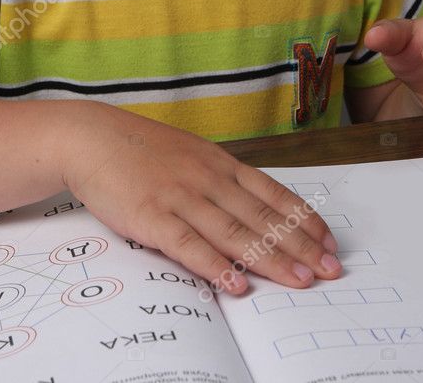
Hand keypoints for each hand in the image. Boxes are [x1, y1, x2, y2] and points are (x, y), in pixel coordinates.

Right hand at [61, 101, 342, 294]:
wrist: (92, 137)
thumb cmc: (141, 149)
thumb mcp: (191, 154)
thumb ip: (220, 180)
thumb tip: (253, 208)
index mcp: (220, 163)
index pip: (273, 194)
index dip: (304, 220)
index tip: (329, 242)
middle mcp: (208, 179)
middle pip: (262, 217)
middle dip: (301, 246)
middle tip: (330, 270)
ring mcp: (181, 197)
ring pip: (234, 233)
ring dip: (270, 260)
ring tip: (300, 281)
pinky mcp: (151, 216)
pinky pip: (188, 245)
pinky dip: (214, 266)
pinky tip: (236, 284)